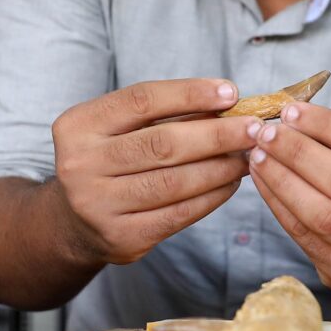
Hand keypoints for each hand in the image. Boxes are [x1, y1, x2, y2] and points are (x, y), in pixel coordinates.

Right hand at [51, 79, 262, 267]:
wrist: (75, 222)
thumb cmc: (110, 161)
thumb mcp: (120, 129)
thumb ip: (165, 114)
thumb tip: (229, 101)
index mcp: (78, 126)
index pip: (142, 100)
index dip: (190, 93)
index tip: (231, 93)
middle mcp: (80, 165)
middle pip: (162, 143)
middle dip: (217, 134)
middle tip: (254, 128)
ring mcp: (98, 205)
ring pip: (174, 182)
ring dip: (220, 167)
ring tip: (248, 156)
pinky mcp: (122, 238)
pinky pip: (178, 214)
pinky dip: (211, 197)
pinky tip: (230, 183)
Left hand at [246, 103, 330, 305]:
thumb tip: (295, 117)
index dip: (329, 126)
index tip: (293, 111)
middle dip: (299, 152)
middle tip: (267, 133)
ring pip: (322, 214)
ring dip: (283, 180)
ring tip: (259, 155)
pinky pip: (306, 237)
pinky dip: (280, 206)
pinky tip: (265, 182)